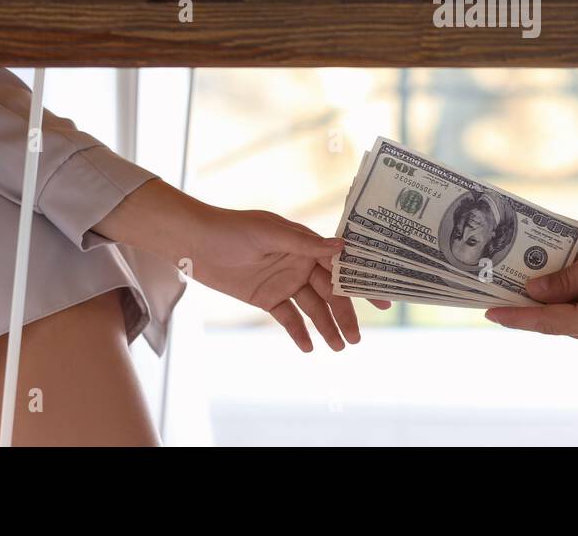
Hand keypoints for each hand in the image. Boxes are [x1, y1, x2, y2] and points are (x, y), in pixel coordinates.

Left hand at [95, 179, 388, 352]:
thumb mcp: (270, 234)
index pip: (340, 266)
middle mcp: (299, 263)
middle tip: (357, 338)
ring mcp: (284, 282)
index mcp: (306, 245)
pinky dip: (299, 332)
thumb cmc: (233, 229)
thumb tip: (342, 246)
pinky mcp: (266, 298)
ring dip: (326, 327)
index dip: (361, 283)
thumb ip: (305, 244)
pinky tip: (309, 347)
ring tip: (339, 348)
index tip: (382, 300)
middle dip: (345, 314)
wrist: (195, 242)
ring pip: (312, 309)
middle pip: (330, 293)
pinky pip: (288, 318)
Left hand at [484, 216, 577, 350]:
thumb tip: (535, 292)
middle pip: (564, 323)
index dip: (519, 317)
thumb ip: (565, 280)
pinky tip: (563, 284)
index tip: (492, 314)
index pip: (552, 322)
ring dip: (558, 303)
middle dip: (536, 308)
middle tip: (505, 293)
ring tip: (531, 283)